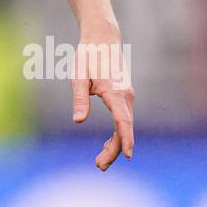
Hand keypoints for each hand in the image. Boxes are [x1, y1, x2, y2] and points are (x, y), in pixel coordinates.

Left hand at [71, 23, 134, 170]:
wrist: (102, 39)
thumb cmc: (88, 56)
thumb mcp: (78, 77)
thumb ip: (79, 98)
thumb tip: (78, 120)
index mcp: (115, 92)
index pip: (124, 121)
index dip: (126, 140)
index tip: (128, 156)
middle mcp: (126, 97)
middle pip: (124, 130)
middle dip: (114, 151)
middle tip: (98, 166)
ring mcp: (127, 97)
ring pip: (125, 127)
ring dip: (115, 145)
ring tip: (99, 162)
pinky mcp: (124, 97)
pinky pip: (123, 121)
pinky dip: (117, 135)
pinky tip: (106, 146)